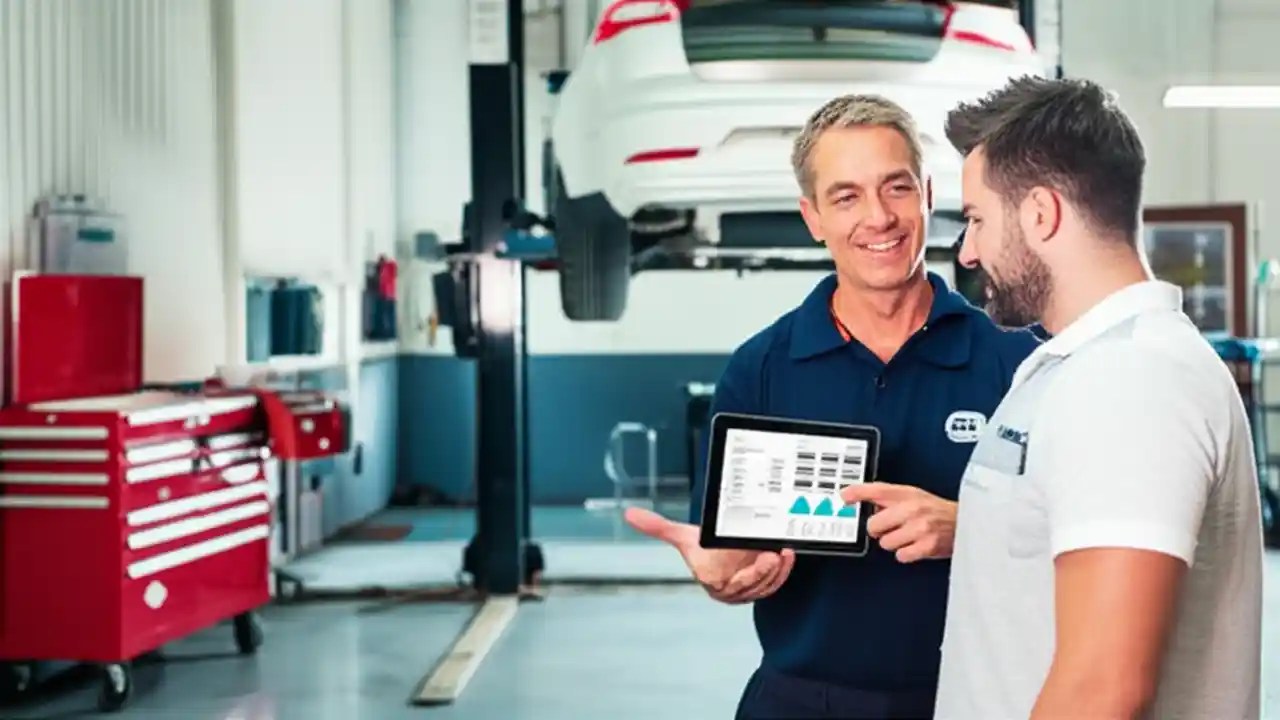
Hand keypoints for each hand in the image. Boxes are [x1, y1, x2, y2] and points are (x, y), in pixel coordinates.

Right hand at [624, 507, 795, 603]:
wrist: (717, 552)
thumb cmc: (702, 548)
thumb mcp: (681, 535)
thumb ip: (656, 527)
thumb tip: (628, 514)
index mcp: (711, 581)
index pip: (730, 585)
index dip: (748, 577)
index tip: (763, 558)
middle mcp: (729, 589)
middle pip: (751, 587)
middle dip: (764, 573)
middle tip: (773, 555)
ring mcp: (747, 589)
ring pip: (765, 586)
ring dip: (777, 572)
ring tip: (782, 553)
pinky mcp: (762, 585)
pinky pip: (774, 584)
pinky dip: (783, 572)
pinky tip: (786, 555)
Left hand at [839, 482, 956, 561]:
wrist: (964, 522)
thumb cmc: (935, 510)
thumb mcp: (912, 495)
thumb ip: (887, 497)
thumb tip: (858, 499)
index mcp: (906, 494)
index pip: (876, 490)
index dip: (856, 493)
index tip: (843, 497)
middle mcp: (912, 508)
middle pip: (873, 525)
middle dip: (879, 529)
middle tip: (891, 527)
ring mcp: (919, 527)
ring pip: (885, 543)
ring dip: (894, 543)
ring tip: (907, 536)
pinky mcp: (926, 545)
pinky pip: (901, 555)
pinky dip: (905, 554)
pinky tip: (914, 546)